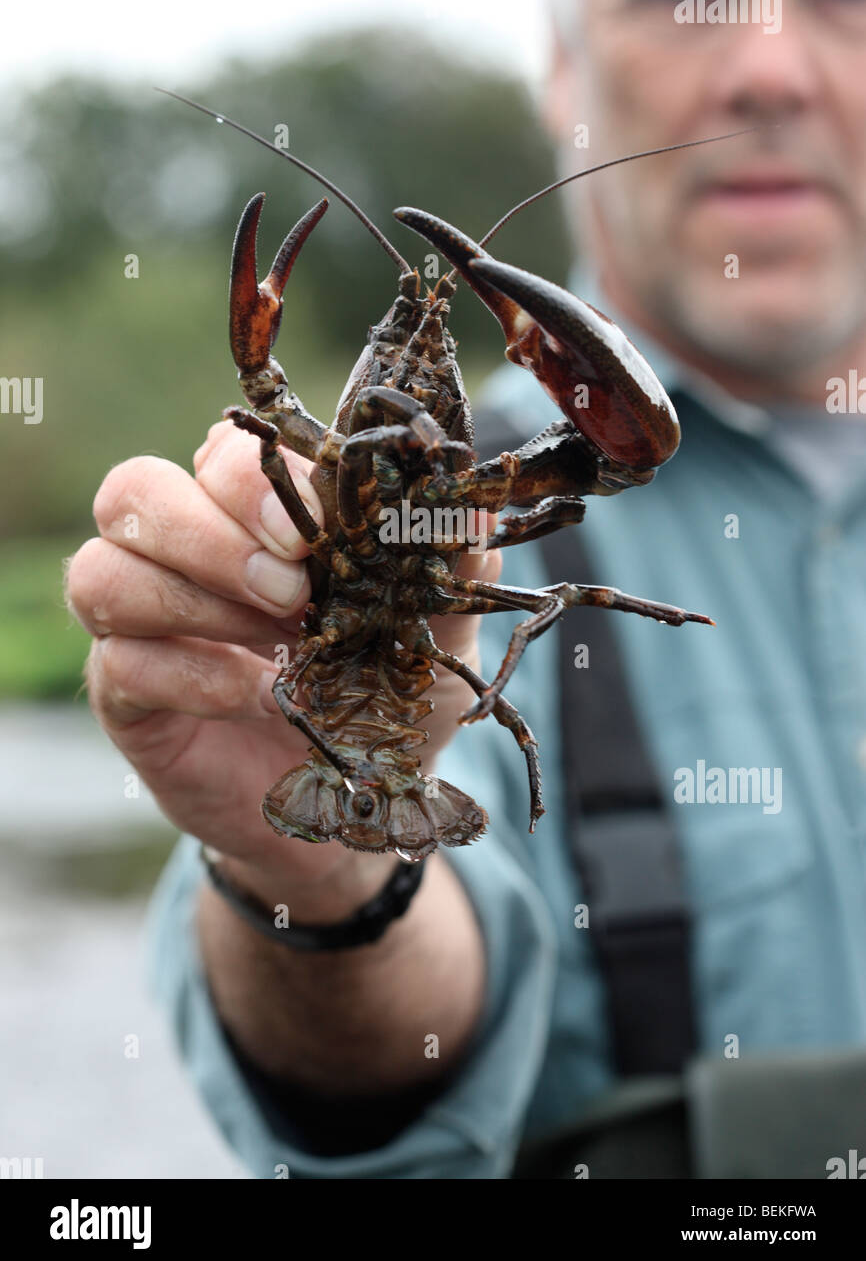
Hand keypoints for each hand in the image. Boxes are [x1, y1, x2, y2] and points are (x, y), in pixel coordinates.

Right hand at [65, 420, 500, 894]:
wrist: (352, 807)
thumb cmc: (383, 698)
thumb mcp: (433, 636)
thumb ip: (446, 570)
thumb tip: (472, 510)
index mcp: (248, 512)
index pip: (218, 454)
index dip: (253, 481)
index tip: (312, 533)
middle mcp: (177, 552)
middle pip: (131, 491)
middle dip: (209, 532)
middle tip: (289, 587)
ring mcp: (141, 624)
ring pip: (100, 572)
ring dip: (193, 599)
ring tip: (278, 641)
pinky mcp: (126, 697)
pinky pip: (120, 664)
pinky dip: (194, 675)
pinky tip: (256, 697)